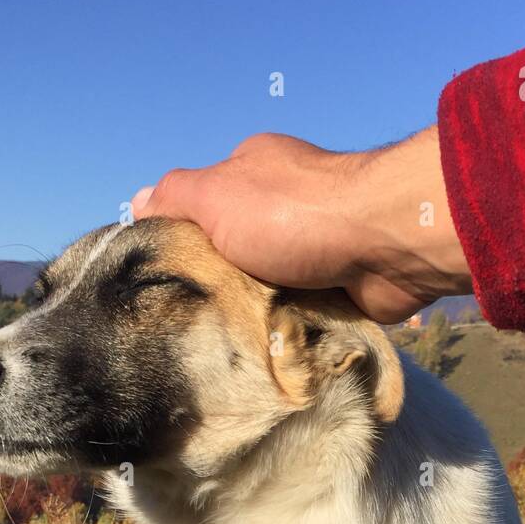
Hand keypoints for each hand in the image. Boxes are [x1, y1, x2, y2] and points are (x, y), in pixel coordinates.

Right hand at [131, 129, 470, 322]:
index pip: (202, 211)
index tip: (165, 285)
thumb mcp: (217, 195)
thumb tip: (138, 201)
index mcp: (253, 175)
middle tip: (197, 324)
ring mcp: (316, 246)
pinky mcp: (342, 286)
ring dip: (256, 313)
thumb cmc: (296, 214)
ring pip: (268, 288)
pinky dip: (291, 327)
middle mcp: (285, 207)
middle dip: (221, 286)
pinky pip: (303, 312)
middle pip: (234, 255)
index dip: (182, 245)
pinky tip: (272, 348)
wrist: (386, 244)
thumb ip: (176, 198)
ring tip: (230, 346)